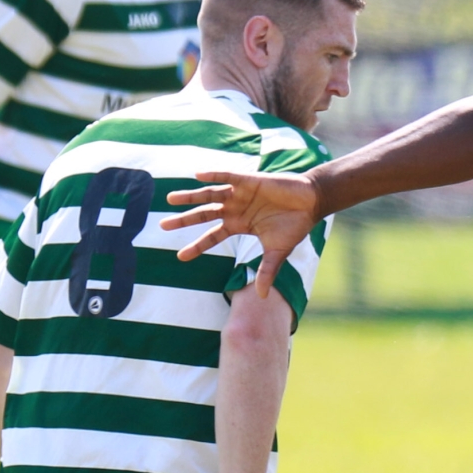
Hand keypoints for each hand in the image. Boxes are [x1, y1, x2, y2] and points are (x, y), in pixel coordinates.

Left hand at [162, 170, 320, 296]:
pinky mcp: (249, 180)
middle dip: (183, 219)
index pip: (212, 237)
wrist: (310, 202)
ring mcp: (240, 194)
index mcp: (239, 225)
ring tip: (171, 198)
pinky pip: (227, 176)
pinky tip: (197, 176)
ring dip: (190, 196)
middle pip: (203, 214)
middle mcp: (235, 209)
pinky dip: (213, 175)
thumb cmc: (294, 225)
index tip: (180, 257)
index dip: (197, 246)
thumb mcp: (278, 252)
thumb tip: (262, 296)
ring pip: (209, 195)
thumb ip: (267, 271)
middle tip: (162, 225)